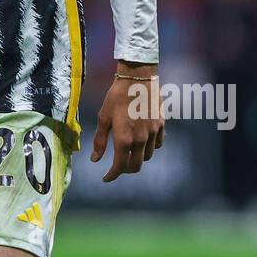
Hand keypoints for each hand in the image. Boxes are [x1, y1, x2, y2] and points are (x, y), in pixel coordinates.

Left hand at [91, 61, 163, 181]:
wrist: (137, 77)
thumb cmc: (116, 96)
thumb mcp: (103, 117)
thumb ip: (100, 140)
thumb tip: (95, 159)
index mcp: (124, 139)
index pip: (120, 166)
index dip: (112, 175)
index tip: (106, 178)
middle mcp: (140, 139)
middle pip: (136, 166)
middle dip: (125, 170)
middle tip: (117, 167)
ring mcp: (153, 133)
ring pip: (147, 156)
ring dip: (138, 158)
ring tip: (129, 152)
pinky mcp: (161, 125)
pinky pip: (157, 144)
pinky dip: (150, 147)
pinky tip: (143, 141)